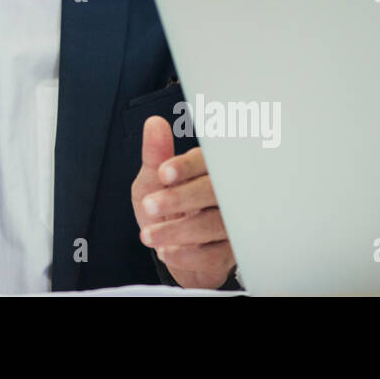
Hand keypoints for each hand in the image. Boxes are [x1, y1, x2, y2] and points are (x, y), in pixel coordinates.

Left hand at [131, 115, 235, 288]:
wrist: (172, 247)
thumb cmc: (167, 208)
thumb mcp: (152, 179)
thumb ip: (155, 154)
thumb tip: (153, 123)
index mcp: (207, 169)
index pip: (205, 161)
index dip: (186, 166)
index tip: (164, 173)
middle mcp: (224, 194)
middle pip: (214, 191)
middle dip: (180, 198)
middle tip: (150, 205)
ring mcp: (230, 224)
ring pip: (215, 224)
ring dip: (179, 230)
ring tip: (149, 234)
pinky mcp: (228, 252)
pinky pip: (216, 255)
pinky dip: (189, 254)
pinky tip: (166, 251)